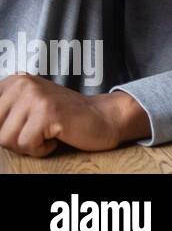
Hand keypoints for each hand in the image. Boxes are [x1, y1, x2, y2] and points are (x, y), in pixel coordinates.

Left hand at [0, 74, 149, 156]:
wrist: (102, 117)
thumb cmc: (64, 118)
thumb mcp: (28, 108)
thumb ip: (5, 113)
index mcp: (14, 81)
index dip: (5, 130)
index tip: (25, 126)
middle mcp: (22, 84)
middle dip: (15, 139)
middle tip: (38, 131)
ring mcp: (35, 96)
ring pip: (7, 139)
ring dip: (28, 145)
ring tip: (47, 133)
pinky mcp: (47, 112)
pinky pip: (27, 144)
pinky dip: (41, 149)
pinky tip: (55, 137)